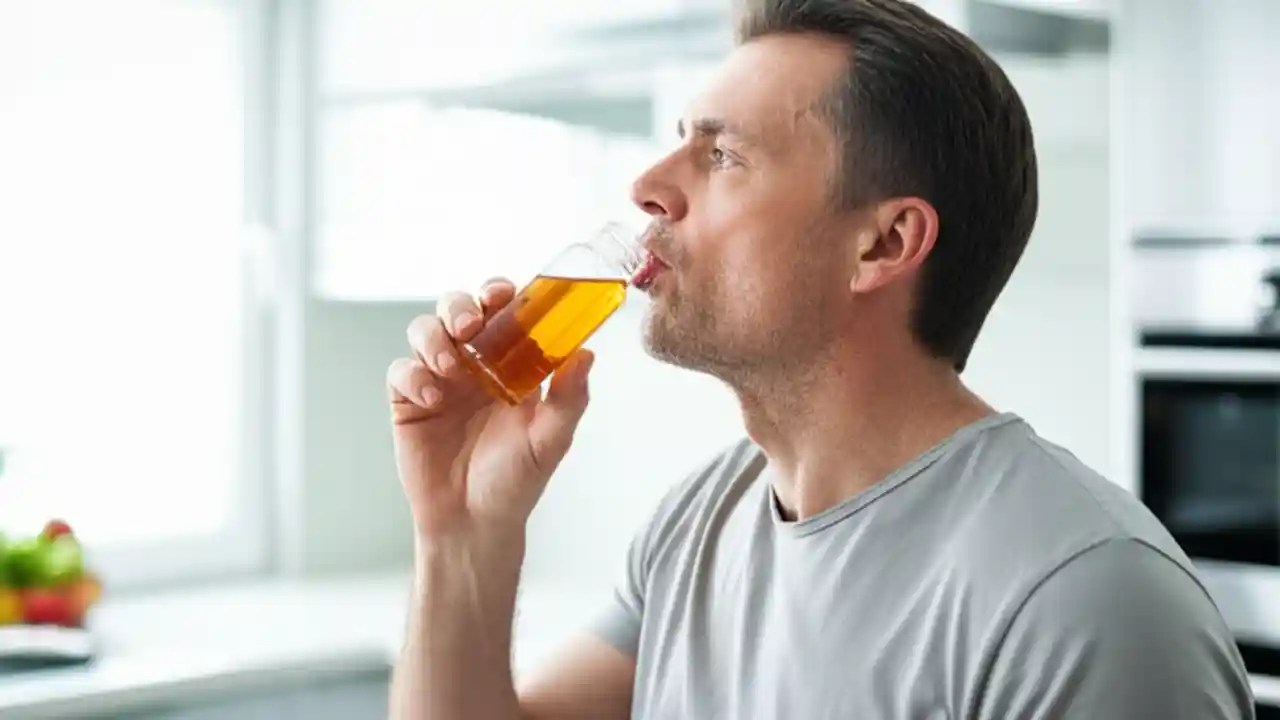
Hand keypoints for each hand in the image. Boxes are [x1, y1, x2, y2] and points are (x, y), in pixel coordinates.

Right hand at [386, 279, 594, 539]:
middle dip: (459, 306)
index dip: (500, 293)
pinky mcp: (409, 401)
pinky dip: (413, 375)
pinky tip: (431, 398)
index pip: (503, 312)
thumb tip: (586, 353)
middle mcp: (473, 365)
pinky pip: (401, 370)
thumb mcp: (550, 440)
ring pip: (424, 331)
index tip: (503, 295)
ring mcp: (439, 380)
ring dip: (433, 337)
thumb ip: (570, 398)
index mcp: (510, 364)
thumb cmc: (515, 482)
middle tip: (468, 326)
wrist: (473, 523)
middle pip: (457, 309)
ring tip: (449, 366)